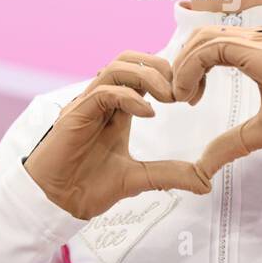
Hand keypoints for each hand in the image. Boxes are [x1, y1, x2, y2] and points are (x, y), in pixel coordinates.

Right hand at [24, 51, 210, 218]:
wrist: (57, 203)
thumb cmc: (89, 186)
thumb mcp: (140, 178)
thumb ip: (170, 174)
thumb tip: (204, 182)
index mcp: (119, 108)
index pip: (143, 73)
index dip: (170, 76)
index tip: (193, 95)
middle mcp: (103, 99)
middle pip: (131, 59)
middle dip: (161, 67)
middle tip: (183, 91)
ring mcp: (88, 104)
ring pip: (117, 67)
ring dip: (147, 76)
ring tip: (168, 97)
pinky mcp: (76, 114)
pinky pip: (103, 91)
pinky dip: (129, 96)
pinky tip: (148, 113)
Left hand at [171, 26, 261, 180]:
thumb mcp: (259, 132)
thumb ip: (231, 143)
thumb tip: (205, 167)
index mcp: (257, 51)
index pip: (211, 44)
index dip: (191, 66)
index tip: (188, 97)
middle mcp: (255, 40)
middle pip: (201, 36)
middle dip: (182, 63)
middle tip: (178, 95)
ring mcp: (256, 41)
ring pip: (202, 39)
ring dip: (183, 67)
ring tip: (181, 96)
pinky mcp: (254, 49)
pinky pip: (209, 49)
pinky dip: (191, 69)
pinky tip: (189, 93)